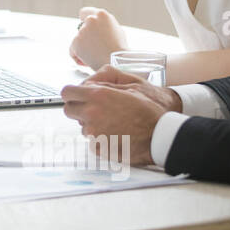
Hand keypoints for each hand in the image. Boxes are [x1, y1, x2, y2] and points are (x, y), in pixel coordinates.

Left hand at [60, 65, 181, 165]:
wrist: (162, 135)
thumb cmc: (150, 109)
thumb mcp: (130, 85)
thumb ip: (105, 82)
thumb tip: (88, 84)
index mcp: (98, 96)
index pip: (67, 92)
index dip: (72, 94)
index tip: (77, 96)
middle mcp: (92, 114)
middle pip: (69, 110)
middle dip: (78, 108)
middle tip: (93, 110)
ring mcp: (94, 133)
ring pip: (82, 127)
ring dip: (91, 124)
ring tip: (114, 123)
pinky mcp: (99, 148)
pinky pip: (92, 142)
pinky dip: (100, 139)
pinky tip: (117, 135)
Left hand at [69, 6, 127, 69]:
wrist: (117, 63)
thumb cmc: (119, 49)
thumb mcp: (116, 30)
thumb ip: (104, 25)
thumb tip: (97, 26)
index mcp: (102, 15)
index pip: (85, 12)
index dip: (83, 19)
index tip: (83, 25)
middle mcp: (90, 20)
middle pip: (81, 27)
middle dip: (86, 36)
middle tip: (94, 46)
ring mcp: (82, 31)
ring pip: (78, 40)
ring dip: (83, 47)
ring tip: (96, 56)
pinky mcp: (75, 43)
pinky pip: (72, 50)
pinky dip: (77, 56)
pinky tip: (87, 61)